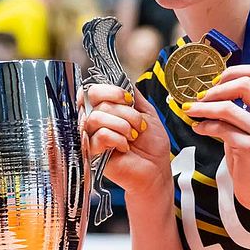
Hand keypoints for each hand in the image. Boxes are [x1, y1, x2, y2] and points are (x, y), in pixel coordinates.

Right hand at [80, 84, 170, 198]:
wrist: (157, 169)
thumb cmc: (152, 146)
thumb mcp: (147, 113)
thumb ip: (134, 95)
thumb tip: (123, 80)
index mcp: (107, 111)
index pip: (94, 91)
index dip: (111, 91)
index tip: (129, 100)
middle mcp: (97, 122)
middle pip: (98, 103)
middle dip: (125, 112)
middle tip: (138, 125)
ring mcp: (92, 137)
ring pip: (96, 118)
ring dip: (122, 125)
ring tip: (133, 136)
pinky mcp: (92, 154)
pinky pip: (99, 136)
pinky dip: (117, 139)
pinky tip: (125, 147)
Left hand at [185, 65, 249, 213]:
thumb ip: (242, 110)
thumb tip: (211, 91)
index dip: (233, 72)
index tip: (215, 82)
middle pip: (244, 85)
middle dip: (216, 89)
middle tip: (200, 97)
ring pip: (229, 108)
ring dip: (204, 108)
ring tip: (190, 110)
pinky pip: (222, 129)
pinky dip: (205, 126)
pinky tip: (198, 128)